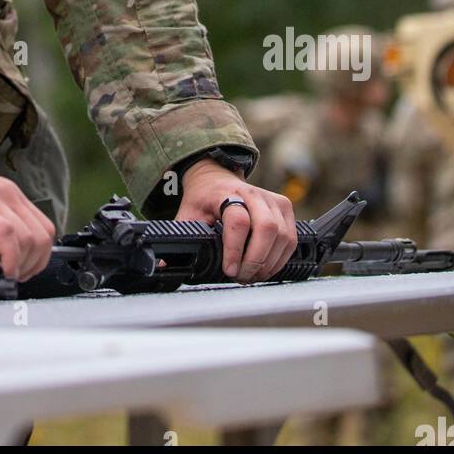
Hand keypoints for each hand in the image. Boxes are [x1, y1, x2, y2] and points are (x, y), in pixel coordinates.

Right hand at [0, 141, 54, 281]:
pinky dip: (7, 259)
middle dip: (31, 267)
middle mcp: (4, 192)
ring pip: (29, 237)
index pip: (43, 228)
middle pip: (42, 236)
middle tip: (9, 278)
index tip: (20, 272)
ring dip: (19, 266)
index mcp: (6, 194)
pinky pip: (6, 235)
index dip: (38, 258)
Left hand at [176, 157, 296, 281]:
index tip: (230, 269)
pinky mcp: (284, 207)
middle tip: (242, 276)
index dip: (235, 248)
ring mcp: (271, 199)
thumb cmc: (203, 199)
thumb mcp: (187, 214)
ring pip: (282, 235)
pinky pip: (290, 238)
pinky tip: (266, 267)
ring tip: (252, 275)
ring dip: (269, 262)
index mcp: (225, 193)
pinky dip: (280, 258)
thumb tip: (163, 265)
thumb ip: (180, 238)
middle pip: (266, 228)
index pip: (238, 220)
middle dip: (256, 259)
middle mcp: (253, 193)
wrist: (216, 177)